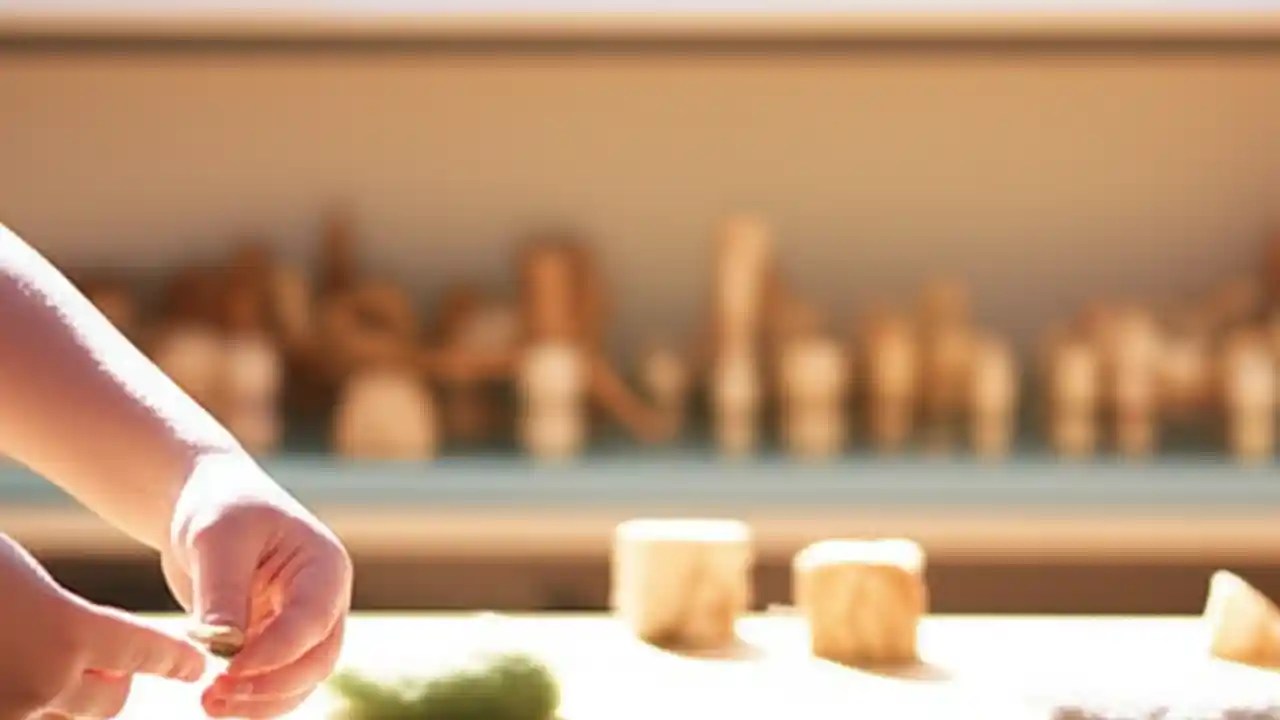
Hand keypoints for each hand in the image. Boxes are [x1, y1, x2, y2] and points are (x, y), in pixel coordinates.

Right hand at [0, 534, 204, 719]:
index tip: (195, 666)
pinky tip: (12, 670)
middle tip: (100, 656)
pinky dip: (25, 703)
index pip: (146, 652)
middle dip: (114, 678)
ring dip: (63, 694)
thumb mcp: (22, 571)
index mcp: (67, 633)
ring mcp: (9, 714)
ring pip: (63, 714)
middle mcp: (43, 684)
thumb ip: (66, 613)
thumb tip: (88, 635)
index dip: (175, 658)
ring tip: (38, 657)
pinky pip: (23, 719)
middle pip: (111, 699)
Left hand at [161, 452, 352, 717]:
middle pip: (316, 660)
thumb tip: (223, 650)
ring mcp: (302, 624)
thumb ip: (223, 594)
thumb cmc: (219, 507)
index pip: (311, 620)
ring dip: (259, 701)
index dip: (275, 652)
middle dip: (270, 686)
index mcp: (324, 567)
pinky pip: (273, 681)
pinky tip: (212, 698)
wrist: (205, 503)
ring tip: (209, 704)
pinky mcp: (275, 640)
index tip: (227, 670)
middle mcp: (323, 600)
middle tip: (215, 696)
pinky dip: (248, 697)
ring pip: (298, 680)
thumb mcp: (217, 539)